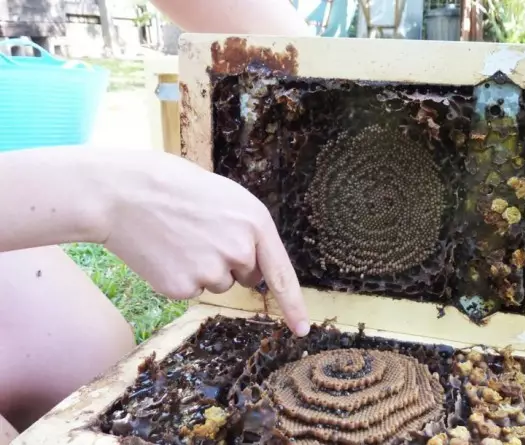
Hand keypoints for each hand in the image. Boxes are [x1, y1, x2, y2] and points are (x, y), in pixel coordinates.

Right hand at [101, 150, 309, 336]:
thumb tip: (251, 258)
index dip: (294, 306)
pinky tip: (164, 251)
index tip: (302, 330)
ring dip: (202, 268)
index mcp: (255, 223)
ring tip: (178, 238)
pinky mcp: (182, 287)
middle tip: (200, 233)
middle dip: (230, 263)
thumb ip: (247, 229)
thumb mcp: (226, 197)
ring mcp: (211, 272)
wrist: (123, 193)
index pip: (282, 274)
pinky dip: (178, 276)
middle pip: (247, 277)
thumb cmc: (175, 187)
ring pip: (217, 285)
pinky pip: (190, 289)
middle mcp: (240, 251)